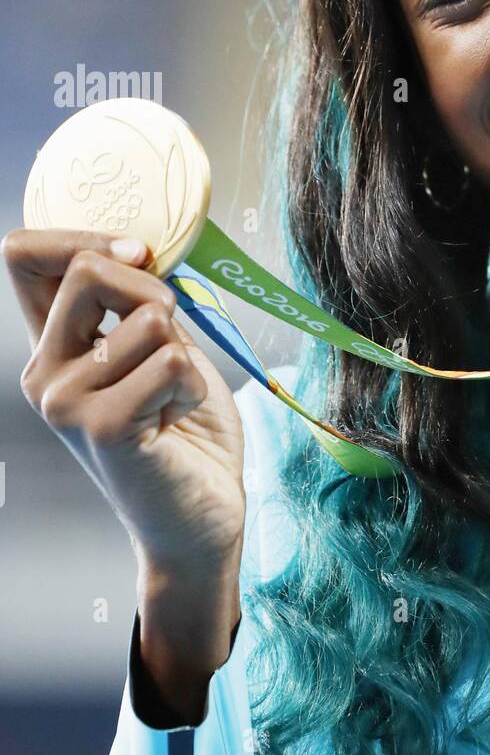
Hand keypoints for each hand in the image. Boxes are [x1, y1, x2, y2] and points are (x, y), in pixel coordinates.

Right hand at [3, 227, 244, 576]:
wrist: (200, 519)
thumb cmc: (186, 433)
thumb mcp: (164, 350)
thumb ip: (142, 304)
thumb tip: (143, 246)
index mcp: (53, 346)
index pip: (23, 254)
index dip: (84, 235)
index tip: (138, 254)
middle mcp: (44, 371)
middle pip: (88, 268)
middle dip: (156, 291)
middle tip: (172, 346)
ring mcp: (64, 400)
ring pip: (151, 317)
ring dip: (186, 355)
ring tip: (173, 400)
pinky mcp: (100, 427)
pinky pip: (173, 362)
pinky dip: (194, 387)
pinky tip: (177, 421)